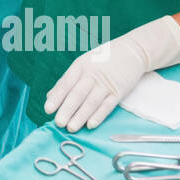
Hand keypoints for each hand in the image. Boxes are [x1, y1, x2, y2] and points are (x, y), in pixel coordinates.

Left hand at [45, 16, 179, 131]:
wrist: (131, 51)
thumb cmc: (103, 59)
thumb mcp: (83, 63)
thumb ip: (67, 80)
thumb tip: (50, 96)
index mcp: (80, 66)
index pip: (66, 83)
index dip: (57, 97)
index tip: (47, 109)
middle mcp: (92, 74)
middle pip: (78, 94)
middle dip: (67, 110)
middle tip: (58, 123)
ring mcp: (106, 83)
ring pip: (91, 102)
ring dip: (81, 116)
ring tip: (71, 128)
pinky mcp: (119, 91)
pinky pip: (108, 106)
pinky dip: (99, 116)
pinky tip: (90, 125)